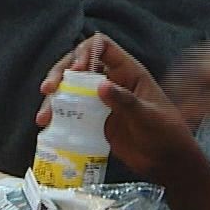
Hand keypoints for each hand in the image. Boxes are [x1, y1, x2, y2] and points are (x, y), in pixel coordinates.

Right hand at [38, 34, 204, 186]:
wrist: (166, 162)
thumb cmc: (166, 135)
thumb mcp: (148, 117)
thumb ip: (126, 102)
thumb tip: (100, 86)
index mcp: (128, 72)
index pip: (102, 47)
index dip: (85, 53)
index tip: (76, 72)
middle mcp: (112, 81)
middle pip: (78, 65)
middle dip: (60, 73)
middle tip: (48, 89)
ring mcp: (101, 101)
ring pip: (71, 89)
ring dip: (54, 99)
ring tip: (43, 118)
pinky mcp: (95, 120)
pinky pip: (72, 111)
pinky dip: (58, 116)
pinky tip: (48, 126)